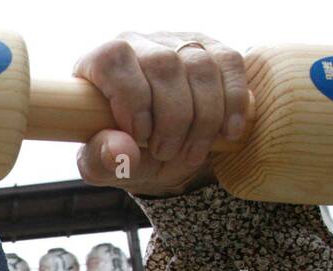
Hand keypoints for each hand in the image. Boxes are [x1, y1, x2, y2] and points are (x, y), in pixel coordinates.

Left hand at [72, 32, 249, 196]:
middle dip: (172, 118)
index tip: (140, 136)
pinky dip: (233, 102)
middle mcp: (138, 44)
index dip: (131, 98)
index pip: (114, 59)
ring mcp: (177, 43)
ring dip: (203, 117)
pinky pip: (230, 64)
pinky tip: (227, 133)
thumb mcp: (102, 165)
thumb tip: (122, 151)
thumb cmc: (122, 151)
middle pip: (163, 65)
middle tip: (166, 153)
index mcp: (99, 64)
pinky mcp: (211, 50)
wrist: (157, 150)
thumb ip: (101, 160)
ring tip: (191, 152)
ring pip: (200, 65)